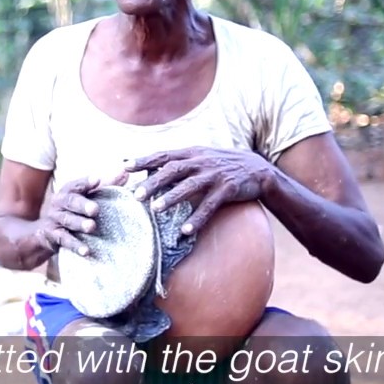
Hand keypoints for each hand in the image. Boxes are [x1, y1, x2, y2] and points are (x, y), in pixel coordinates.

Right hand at [34, 172, 126, 256]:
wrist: (44, 234)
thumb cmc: (73, 211)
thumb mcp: (85, 197)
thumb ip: (106, 185)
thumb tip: (126, 173)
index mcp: (68, 191)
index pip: (76, 185)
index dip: (85, 182)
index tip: (97, 180)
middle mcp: (59, 203)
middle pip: (70, 201)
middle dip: (82, 204)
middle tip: (95, 209)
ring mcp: (54, 219)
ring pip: (66, 220)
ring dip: (79, 223)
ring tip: (91, 227)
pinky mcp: (53, 236)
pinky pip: (64, 240)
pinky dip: (75, 245)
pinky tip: (86, 251)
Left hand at [125, 147, 271, 235]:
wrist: (257, 169)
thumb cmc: (220, 166)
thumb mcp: (199, 158)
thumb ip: (176, 162)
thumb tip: (145, 167)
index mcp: (192, 153)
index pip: (164, 155)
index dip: (144, 160)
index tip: (125, 167)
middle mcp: (201, 162)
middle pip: (173, 170)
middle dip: (153, 182)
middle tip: (136, 195)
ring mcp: (215, 175)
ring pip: (190, 186)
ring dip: (172, 197)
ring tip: (155, 209)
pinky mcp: (228, 189)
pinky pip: (210, 205)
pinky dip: (197, 218)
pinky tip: (185, 230)